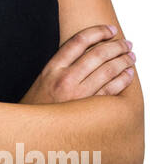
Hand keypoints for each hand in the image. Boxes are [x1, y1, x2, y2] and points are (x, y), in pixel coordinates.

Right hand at [19, 24, 134, 104]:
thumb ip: (61, 65)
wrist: (33, 134)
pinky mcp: (89, 110)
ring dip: (123, 60)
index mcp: (52, 68)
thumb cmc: (39, 107)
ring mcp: (78, 95)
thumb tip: (88, 50)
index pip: (79, 40)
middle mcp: (65, 79)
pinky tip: (128, 74)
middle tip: (127, 44)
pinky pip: (112, 90)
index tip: (110, 30)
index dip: (98, 31)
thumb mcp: (42, 80)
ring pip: (108, 70)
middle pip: (98, 53)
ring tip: (131, 56)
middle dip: (117, 46)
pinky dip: (123, 79)